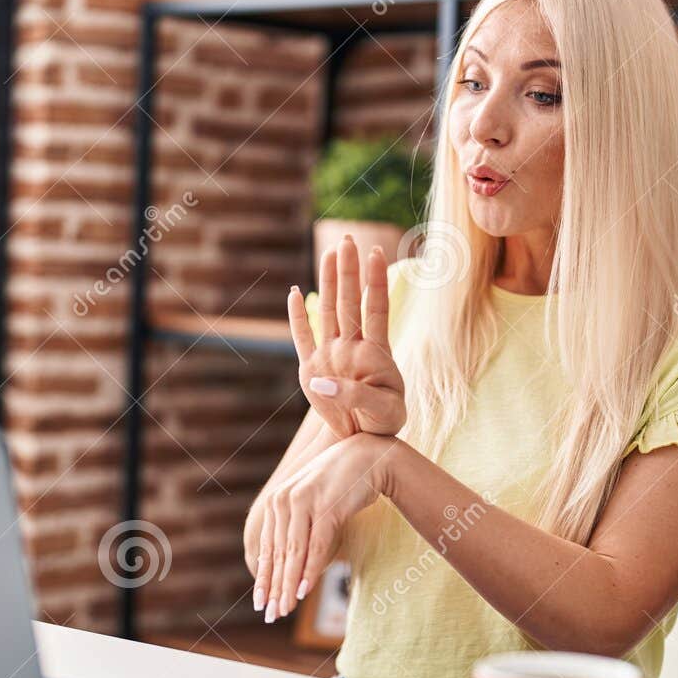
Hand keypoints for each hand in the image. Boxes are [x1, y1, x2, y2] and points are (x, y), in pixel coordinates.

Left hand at [251, 433, 399, 622]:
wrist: (370, 458)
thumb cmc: (341, 484)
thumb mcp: (312, 503)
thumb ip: (296, 526)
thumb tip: (289, 564)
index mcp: (276, 501)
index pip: (267, 548)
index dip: (264, 578)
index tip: (260, 602)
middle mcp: (284, 500)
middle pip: (277, 554)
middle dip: (274, 588)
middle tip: (270, 615)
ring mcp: (304, 503)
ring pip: (293, 553)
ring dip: (289, 585)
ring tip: (284, 609)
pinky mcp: (326, 507)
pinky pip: (316, 546)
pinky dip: (309, 571)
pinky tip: (304, 591)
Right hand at [288, 236, 404, 437]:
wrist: (363, 440)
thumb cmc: (381, 424)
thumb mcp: (383, 412)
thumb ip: (356, 395)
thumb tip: (321, 379)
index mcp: (374, 353)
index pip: (376, 309)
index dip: (376, 281)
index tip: (376, 252)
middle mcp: (351, 348)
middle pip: (349, 302)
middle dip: (348, 269)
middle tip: (347, 237)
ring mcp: (331, 356)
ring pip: (329, 311)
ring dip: (329, 282)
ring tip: (330, 252)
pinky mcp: (312, 369)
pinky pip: (302, 337)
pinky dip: (297, 316)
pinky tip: (295, 293)